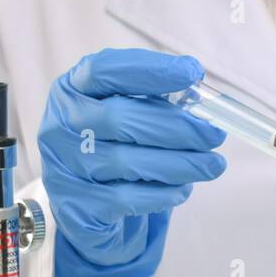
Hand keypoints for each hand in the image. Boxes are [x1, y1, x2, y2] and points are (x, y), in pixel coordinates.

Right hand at [38, 48, 226, 276]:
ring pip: (127, 162)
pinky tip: (184, 188)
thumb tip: (201, 94)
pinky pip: (126, 198)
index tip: (193, 73)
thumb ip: (155, 99)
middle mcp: (60, 125)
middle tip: (215, 134)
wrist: (83, 203)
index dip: (149, 69)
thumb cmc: (114, 144)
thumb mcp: (126, 111)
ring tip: (213, 164)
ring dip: (180, 163)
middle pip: (119, 117)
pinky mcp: (75, 207)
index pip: (103, 70)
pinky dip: (164, 193)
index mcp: (73, 90)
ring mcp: (63, 168)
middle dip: (177, 126)